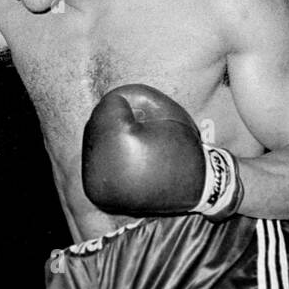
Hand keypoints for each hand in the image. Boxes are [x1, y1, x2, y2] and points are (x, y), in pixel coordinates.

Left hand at [81, 83, 242, 219]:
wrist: (196, 191)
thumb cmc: (183, 146)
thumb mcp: (168, 110)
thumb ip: (136, 95)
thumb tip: (105, 102)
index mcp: (121, 144)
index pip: (108, 104)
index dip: (129, 103)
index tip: (147, 117)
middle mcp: (102, 167)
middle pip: (95, 121)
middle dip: (116, 120)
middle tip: (141, 131)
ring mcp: (95, 184)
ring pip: (91, 140)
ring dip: (109, 136)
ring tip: (134, 147)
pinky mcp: (95, 194)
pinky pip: (92, 161)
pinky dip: (106, 156)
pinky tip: (126, 161)